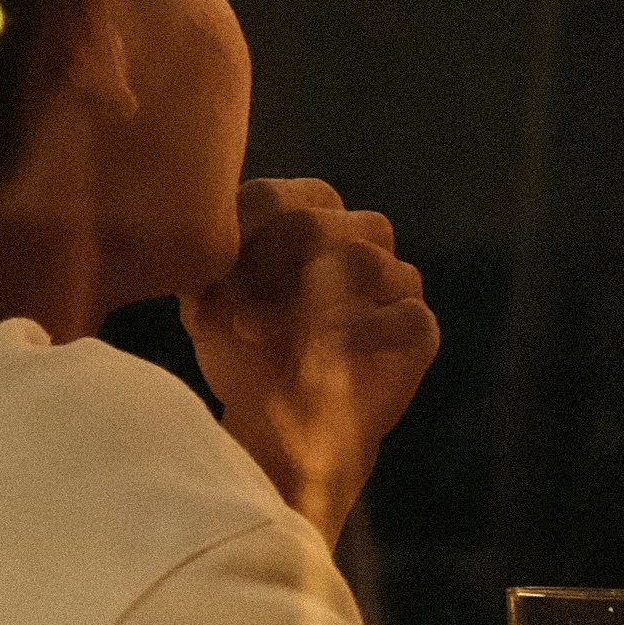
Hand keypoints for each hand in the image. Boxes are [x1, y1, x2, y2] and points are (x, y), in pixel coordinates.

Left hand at [187, 177, 433, 539]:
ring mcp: (394, 280)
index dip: (237, 239)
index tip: (206, 287)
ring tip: (259, 334)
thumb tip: (209, 240)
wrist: (279, 428)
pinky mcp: (418, 328)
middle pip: (314, 220)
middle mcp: (356, 236)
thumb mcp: (206, 304)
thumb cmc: (242, 356)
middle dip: (263, 269)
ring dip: (301, 301)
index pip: (273, 196)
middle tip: (233, 319)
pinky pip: (406, 314)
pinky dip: (358, 335)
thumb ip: (209, 262)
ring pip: (362, 258)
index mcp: (306, 216)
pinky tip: (317, 357)